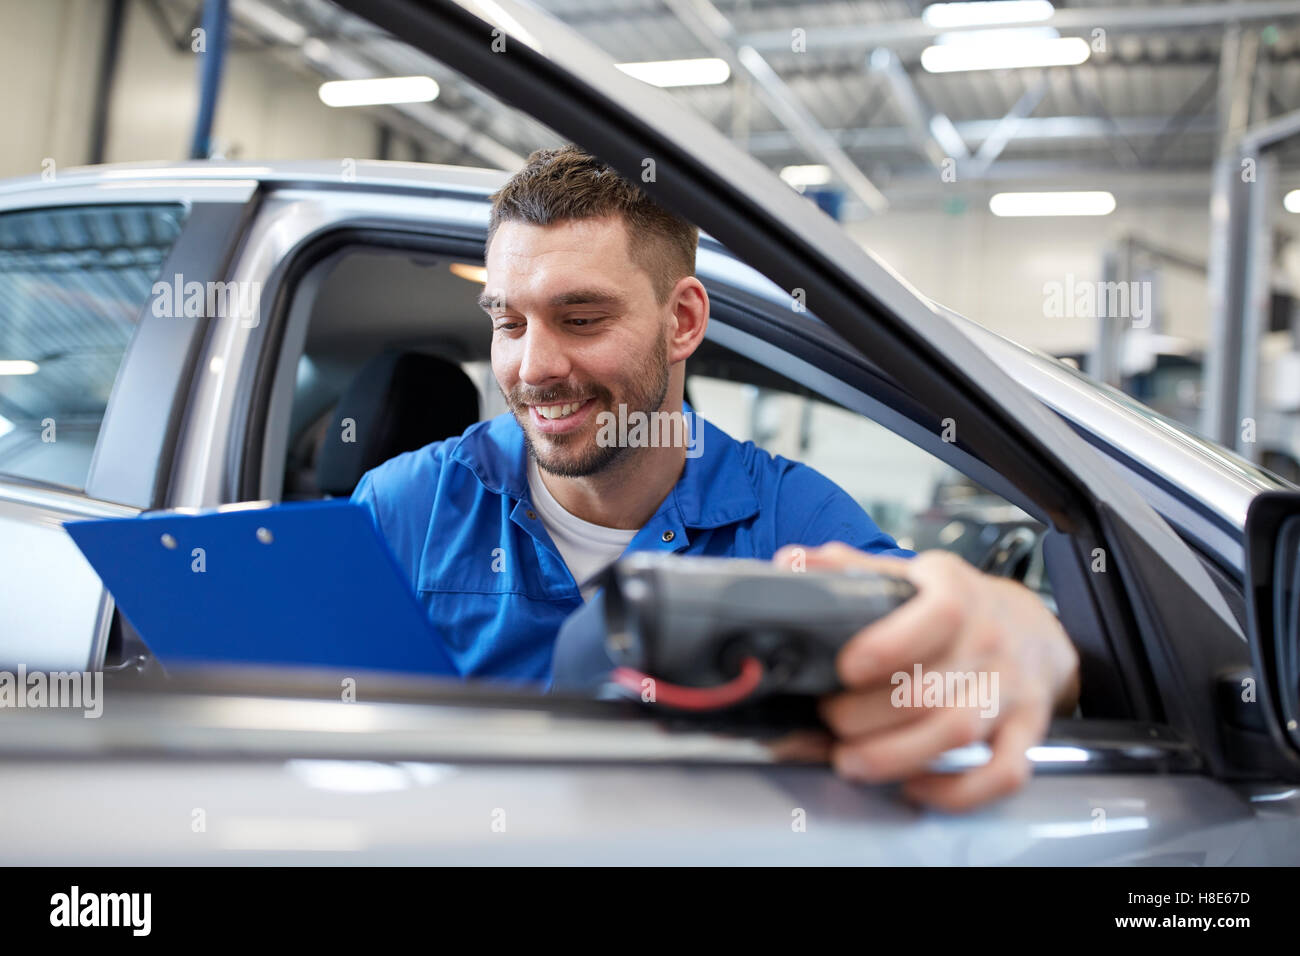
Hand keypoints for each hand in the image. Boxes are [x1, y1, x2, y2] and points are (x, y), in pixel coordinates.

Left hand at [771, 542, 1079, 811]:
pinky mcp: (1026, 731)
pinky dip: (955, 792)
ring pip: (957, 733)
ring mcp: (1010, 689)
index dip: (889, 645)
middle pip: (929, 690)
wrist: (1030, 628)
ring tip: (849, 759)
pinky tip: (912, 787)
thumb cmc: (956, 605)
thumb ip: (848, 569)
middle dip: (863, 715)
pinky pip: (1001, 773)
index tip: (844, 668)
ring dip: (894, 756)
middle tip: (828, 718)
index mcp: (956, 593)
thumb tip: (787, 562)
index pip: (938, 615)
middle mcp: (989, 641)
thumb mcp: (908, 574)